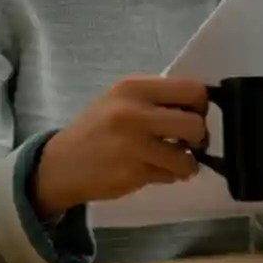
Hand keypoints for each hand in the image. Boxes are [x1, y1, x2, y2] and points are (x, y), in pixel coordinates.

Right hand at [30, 75, 209, 220]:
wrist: (61, 164)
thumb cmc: (99, 128)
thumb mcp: (122, 99)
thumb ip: (157, 98)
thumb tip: (202, 107)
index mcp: (134, 87)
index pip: (192, 89)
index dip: (200, 105)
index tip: (193, 114)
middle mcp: (134, 112)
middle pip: (195, 124)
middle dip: (199, 137)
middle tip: (188, 142)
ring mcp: (133, 145)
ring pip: (187, 157)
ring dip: (186, 163)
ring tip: (173, 160)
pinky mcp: (133, 173)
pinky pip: (171, 175)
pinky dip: (169, 175)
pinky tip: (153, 170)